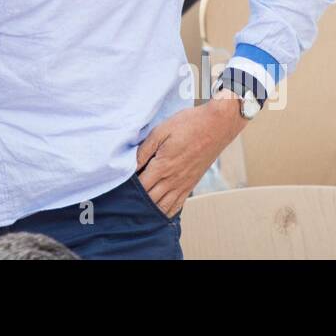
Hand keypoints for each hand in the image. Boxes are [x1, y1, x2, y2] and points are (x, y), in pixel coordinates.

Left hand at [135, 94, 247, 218]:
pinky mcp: (191, 184)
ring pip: (163, 206)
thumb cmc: (189, 124)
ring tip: (137, 208)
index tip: (119, 188)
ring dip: (150, 209)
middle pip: (150, 199)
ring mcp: (184, 183)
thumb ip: (145, 149)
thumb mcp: (161, 130)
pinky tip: (159, 212)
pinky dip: (167, 211)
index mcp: (163, 165)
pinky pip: (178, 204)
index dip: (129, 189)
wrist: (217, 125)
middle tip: (124, 200)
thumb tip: (132, 165)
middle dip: (136, 201)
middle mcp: (173, 179)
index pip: (141, 186)